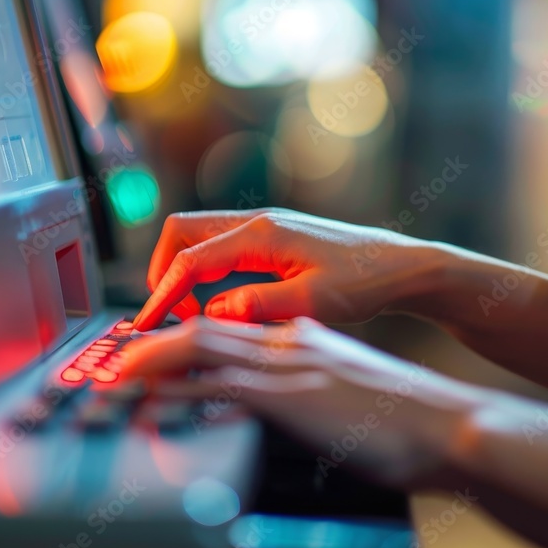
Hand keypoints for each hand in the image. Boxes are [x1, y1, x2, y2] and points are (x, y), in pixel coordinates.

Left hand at [120, 316, 477, 486]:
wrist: (446, 423)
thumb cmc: (406, 416)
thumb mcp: (349, 388)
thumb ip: (316, 384)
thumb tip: (299, 399)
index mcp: (304, 340)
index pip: (235, 325)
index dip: (192, 332)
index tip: (164, 348)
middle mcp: (289, 344)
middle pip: (208, 326)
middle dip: (160, 339)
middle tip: (125, 355)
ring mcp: (287, 367)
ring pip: (201, 346)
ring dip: (153, 357)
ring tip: (118, 370)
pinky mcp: (287, 396)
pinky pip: (215, 384)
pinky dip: (175, 386)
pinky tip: (148, 394)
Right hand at [131, 208, 440, 330]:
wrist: (399, 266)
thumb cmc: (364, 281)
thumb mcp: (314, 301)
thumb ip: (258, 307)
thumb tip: (211, 314)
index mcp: (262, 235)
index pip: (191, 259)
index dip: (163, 293)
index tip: (147, 324)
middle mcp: (257, 223)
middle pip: (183, 233)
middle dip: (163, 272)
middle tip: (168, 315)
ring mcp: (263, 228)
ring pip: (200, 238)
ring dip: (184, 272)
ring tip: (193, 314)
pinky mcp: (271, 240)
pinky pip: (221, 248)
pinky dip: (205, 272)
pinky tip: (220, 303)